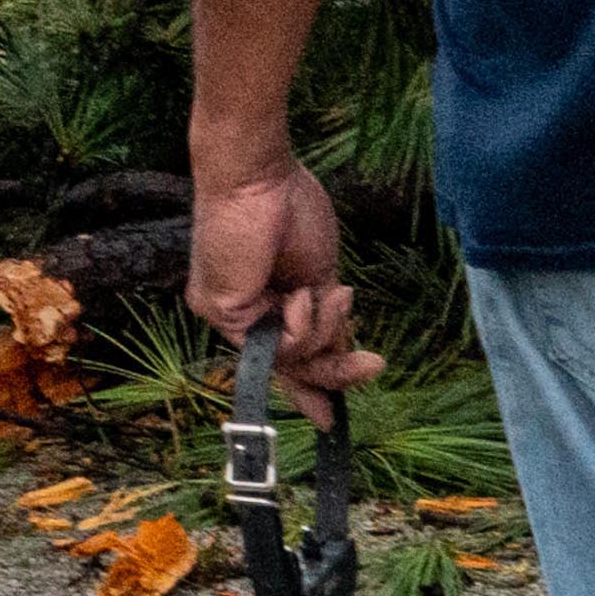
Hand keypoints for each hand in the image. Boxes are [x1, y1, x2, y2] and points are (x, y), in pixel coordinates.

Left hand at [190, 152, 386, 398]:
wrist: (261, 176)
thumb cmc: (288, 210)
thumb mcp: (320, 277)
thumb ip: (327, 319)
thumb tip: (345, 358)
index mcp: (262, 302)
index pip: (285, 357)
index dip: (311, 389)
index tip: (333, 419)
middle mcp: (240, 314)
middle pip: (291, 367)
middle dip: (335, 372)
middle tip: (374, 365)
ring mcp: (227, 314)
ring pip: (290, 360)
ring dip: (323, 330)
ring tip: (330, 293)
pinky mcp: (220, 310)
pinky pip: (277, 346)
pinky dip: (302, 323)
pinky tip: (302, 294)